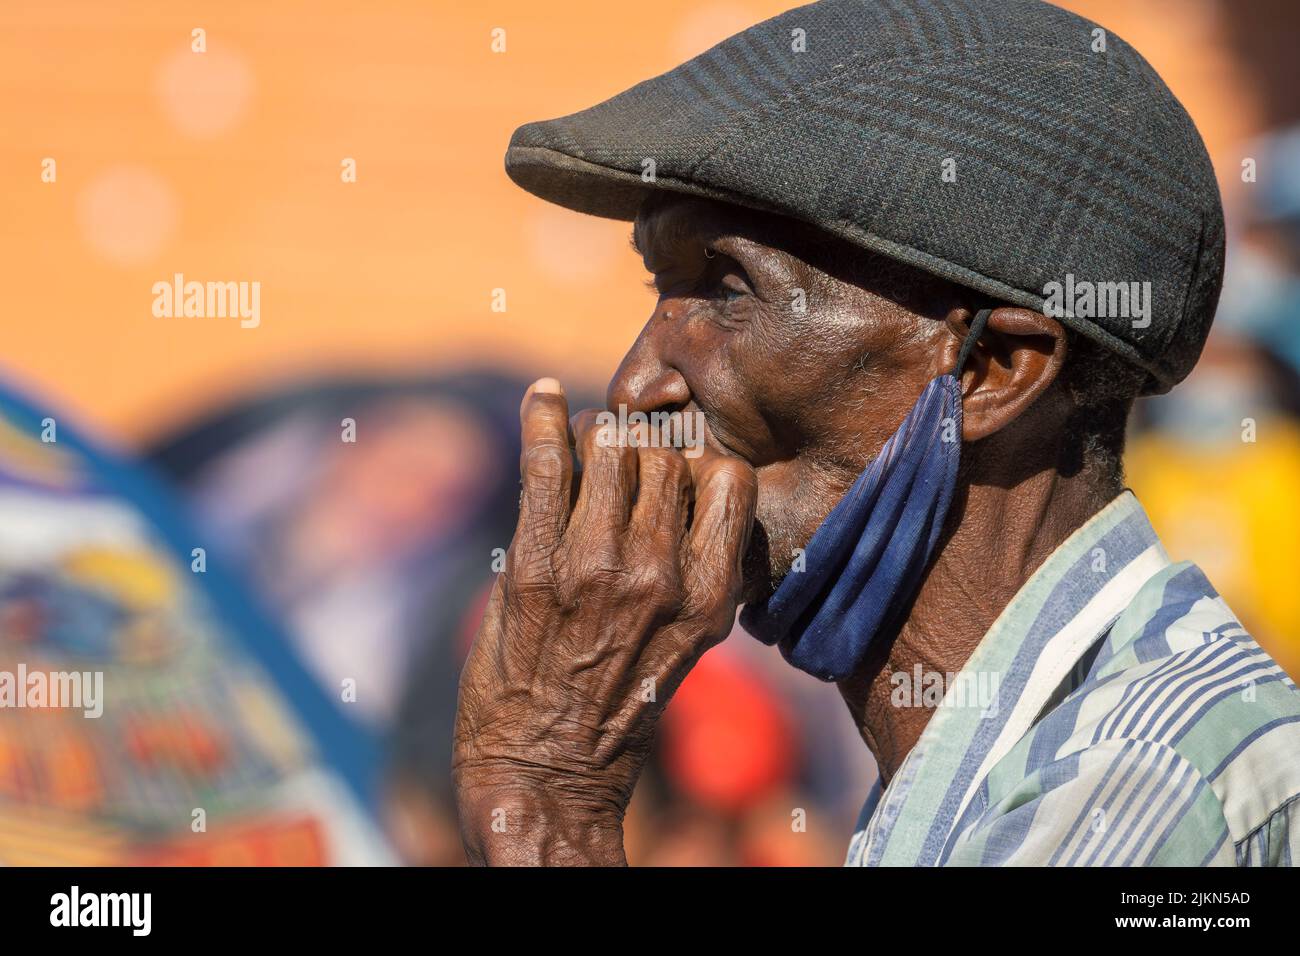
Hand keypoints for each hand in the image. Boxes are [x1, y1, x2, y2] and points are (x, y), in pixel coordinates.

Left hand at [451, 378, 756, 864]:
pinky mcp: (535, 565)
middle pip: (665, 454)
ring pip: (611, 443)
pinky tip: (542, 398)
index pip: (727, 476)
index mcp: (711, 595)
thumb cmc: (618, 706)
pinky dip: (542, 418)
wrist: (545, 775)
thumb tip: (677, 473)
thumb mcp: (687, 642)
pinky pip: (545, 462)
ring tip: (583, 448)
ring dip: (595, 435)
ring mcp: (597, 566)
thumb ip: (691, 563)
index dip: (698, 462)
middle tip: (618, 457)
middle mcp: (663, 574)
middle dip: (641, 446)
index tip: (672, 468)